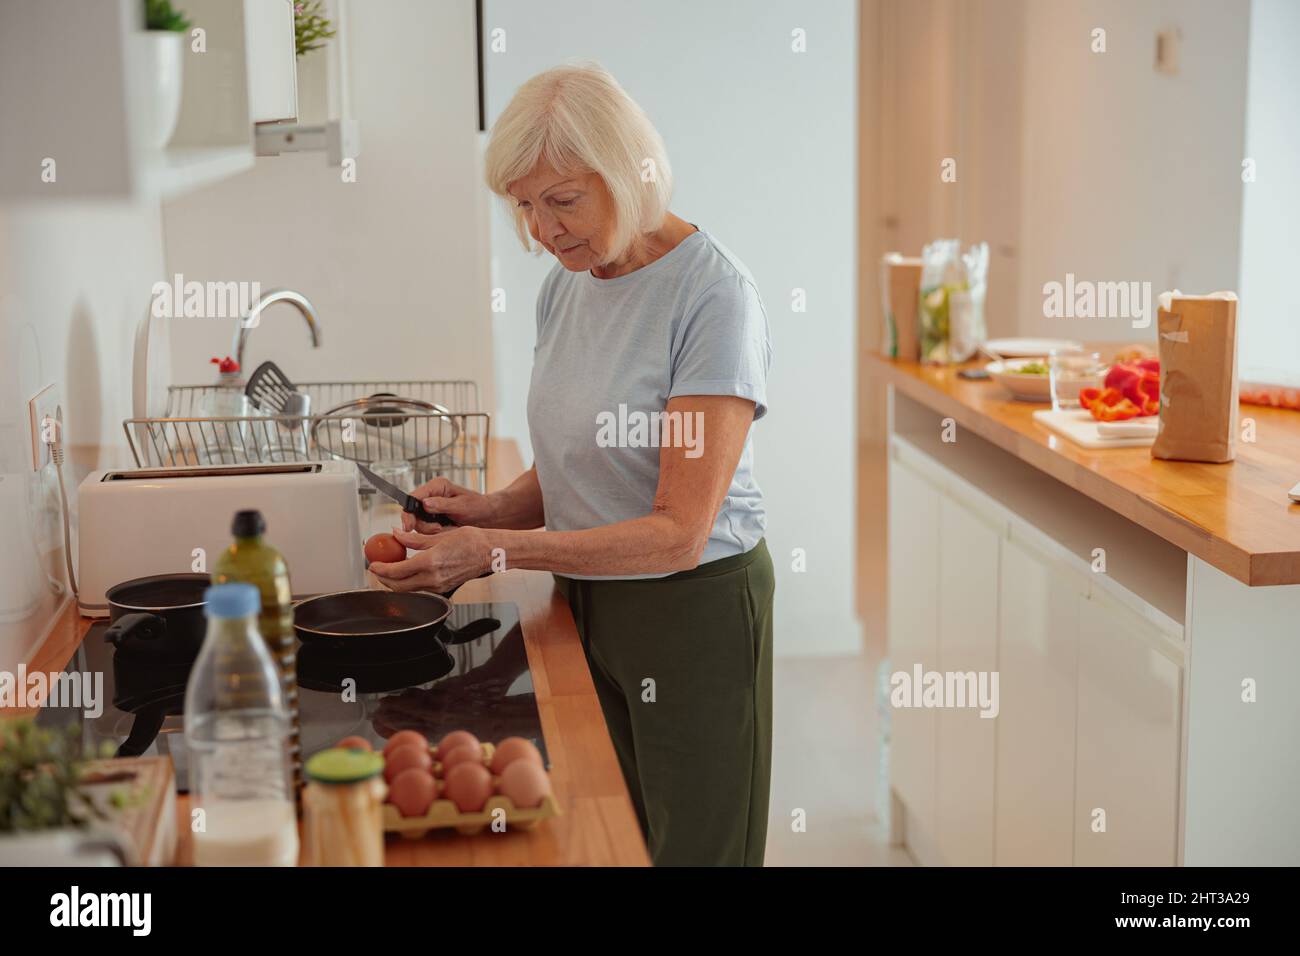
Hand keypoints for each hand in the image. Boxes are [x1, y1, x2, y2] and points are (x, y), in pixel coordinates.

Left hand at [368, 526, 490, 592]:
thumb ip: (414, 539)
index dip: (381, 569)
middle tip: (378, 569)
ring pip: (409, 589)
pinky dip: (410, 582)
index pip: (397, 571)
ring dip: (396, 581)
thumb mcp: (439, 536)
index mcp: (430, 562)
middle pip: (399, 586)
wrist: (490, 552)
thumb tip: (398, 535)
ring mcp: (439, 586)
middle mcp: (433, 578)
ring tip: (392, 568)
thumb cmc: (472, 541)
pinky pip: (420, 588)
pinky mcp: (444, 588)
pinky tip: (409, 571)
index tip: (373, 564)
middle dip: (384, 579)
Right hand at [400, 477, 494, 531]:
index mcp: (436, 486)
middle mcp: (430, 495)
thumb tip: (425, 503)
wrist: (486, 516)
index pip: (413, 497)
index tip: (409, 526)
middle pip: (412, 512)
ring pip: (418, 523)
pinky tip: (446, 530)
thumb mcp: (461, 505)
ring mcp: (430, 508)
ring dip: (430, 530)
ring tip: (446, 528)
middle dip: (423, 524)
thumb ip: (442, 504)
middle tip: (438, 528)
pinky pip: (426, 529)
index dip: (408, 512)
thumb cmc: (477, 506)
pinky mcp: (432, 518)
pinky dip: (435, 533)